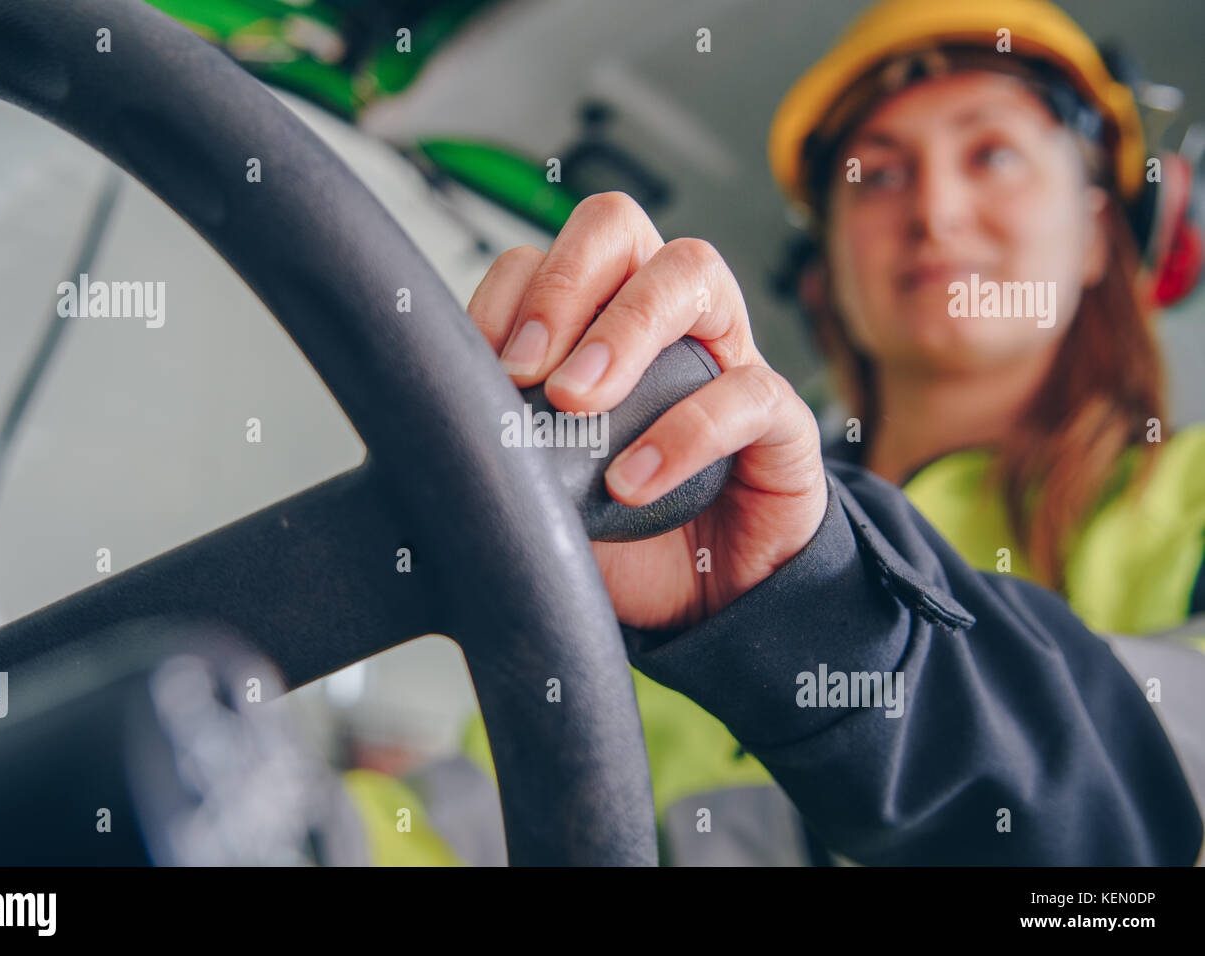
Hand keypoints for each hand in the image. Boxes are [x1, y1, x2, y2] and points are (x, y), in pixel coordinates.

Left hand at [467, 192, 828, 631]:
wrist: (707, 600)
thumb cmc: (624, 531)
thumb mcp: (546, 485)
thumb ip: (505, 443)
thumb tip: (435, 429)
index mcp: (596, 321)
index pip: (543, 255)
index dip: (506, 297)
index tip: (481, 370)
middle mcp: (661, 319)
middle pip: (617, 225)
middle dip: (563, 283)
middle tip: (528, 372)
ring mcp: (725, 356)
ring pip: (692, 271)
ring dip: (625, 328)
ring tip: (577, 403)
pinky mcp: (779, 419)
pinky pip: (745, 393)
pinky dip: (684, 431)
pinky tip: (634, 480)